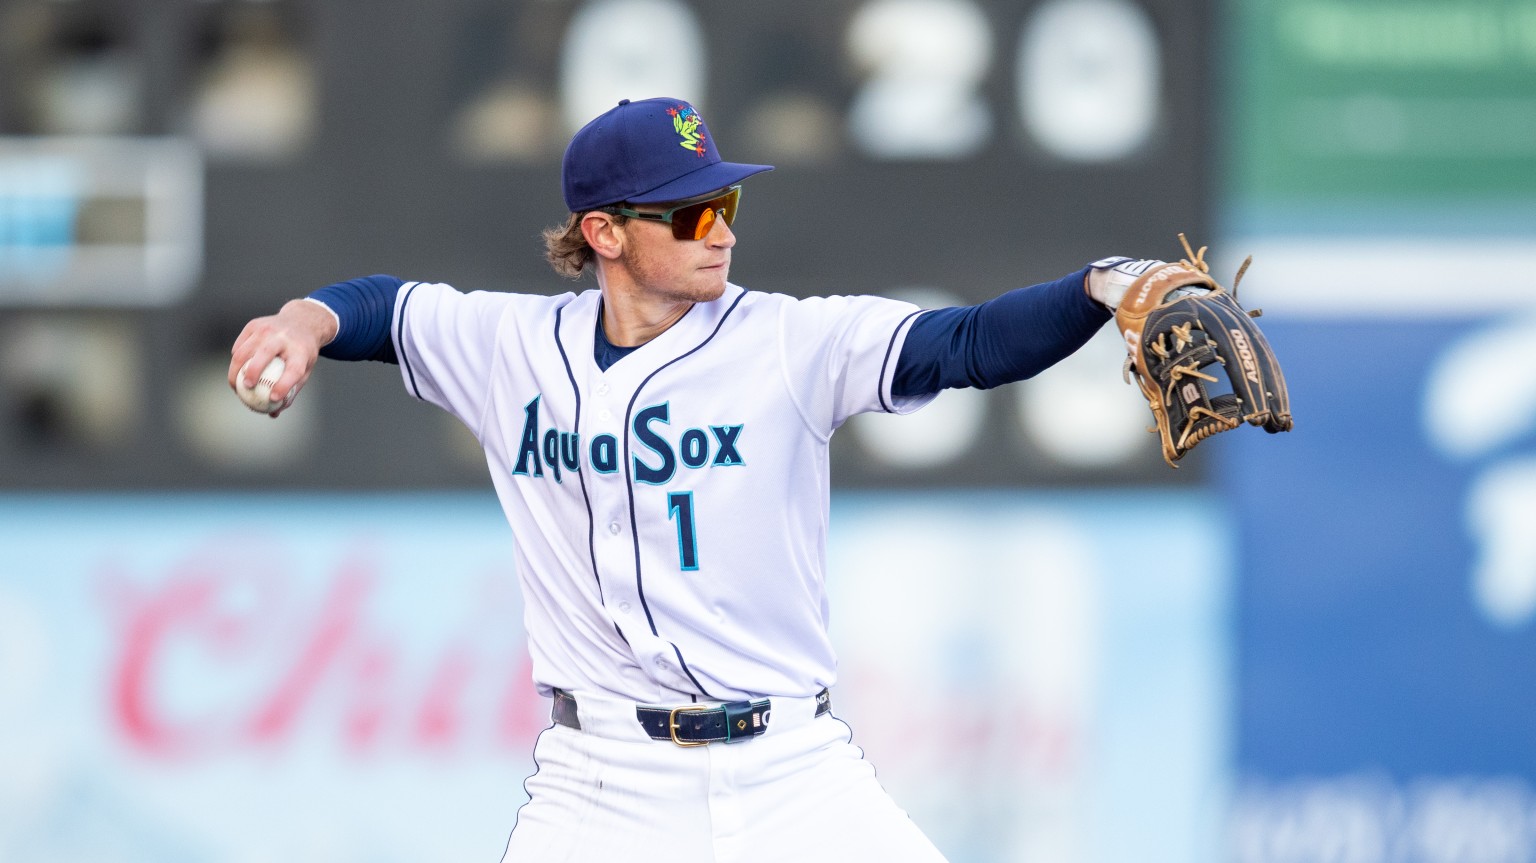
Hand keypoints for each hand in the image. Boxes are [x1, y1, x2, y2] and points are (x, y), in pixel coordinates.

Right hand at [228, 299, 337, 417]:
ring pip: (245, 349)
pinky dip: (236, 359)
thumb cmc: (302, 353)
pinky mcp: (254, 324)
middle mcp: (284, 337)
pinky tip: (236, 370)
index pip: (293, 370)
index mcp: (301, 350)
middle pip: (264, 353)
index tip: (273, 399)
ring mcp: (267, 328)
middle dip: (252, 371)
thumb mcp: (305, 370)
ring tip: (235, 385)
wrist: (301, 322)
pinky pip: (240, 345)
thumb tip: (273, 413)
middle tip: (246, 387)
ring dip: (236, 369)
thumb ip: (290, 391)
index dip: (283, 386)